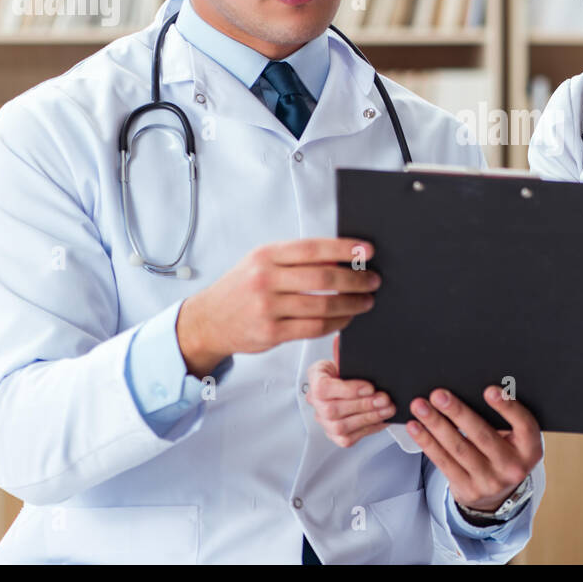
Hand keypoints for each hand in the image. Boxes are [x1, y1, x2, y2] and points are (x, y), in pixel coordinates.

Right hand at [176, 238, 379, 376]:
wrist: (208, 321)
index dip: (344, 249)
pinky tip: (346, 319)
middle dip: (355, 280)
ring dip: (351, 304)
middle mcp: (265, 279)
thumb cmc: (241, 288)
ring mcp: (267, 307)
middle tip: (373, 280)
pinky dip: (336, 324)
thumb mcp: (260, 263)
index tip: (367, 251)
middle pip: (323, 279)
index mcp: (266, 255)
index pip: (313, 248)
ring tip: (366, 301)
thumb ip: (295, 259)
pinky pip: (313, 328)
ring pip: (322, 306)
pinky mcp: (271, 333)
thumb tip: (341, 259)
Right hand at [307, 335, 394, 446]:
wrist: (344, 382)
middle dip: (364, 405)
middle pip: (333, 410)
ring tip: (386, 409)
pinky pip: (348, 438)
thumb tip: (350, 348)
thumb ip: (345, 354)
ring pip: (341, 427)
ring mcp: (323, 420)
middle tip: (384, 399)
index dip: (348, 389)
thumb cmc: (346, 369)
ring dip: (368, 418)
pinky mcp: (333, 435)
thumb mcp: (345, 356)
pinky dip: (367, 429)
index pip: (323, 388)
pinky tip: (381, 420)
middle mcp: (315, 401)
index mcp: (315, 377)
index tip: (369, 387)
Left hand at [406, 386, 542, 512]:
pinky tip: (417, 427)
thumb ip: (504, 418)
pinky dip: (428, 442)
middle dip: (458, 413)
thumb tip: (473, 388)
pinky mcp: (467, 489)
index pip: (523, 425)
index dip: (507, 407)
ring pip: (458, 448)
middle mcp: (512, 467)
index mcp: (530, 449)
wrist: (498, 494)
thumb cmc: (505, 452)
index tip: (489, 390)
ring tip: (421, 407)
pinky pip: (443, 462)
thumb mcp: (516, 438)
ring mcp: (489, 481)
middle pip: (483, 436)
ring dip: (436, 425)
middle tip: (439, 395)